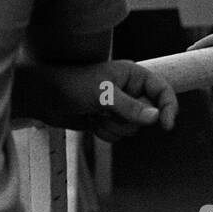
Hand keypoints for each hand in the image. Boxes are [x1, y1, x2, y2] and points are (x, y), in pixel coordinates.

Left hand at [33, 59, 177, 141]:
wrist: (44, 96)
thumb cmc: (72, 84)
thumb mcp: (103, 95)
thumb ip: (130, 107)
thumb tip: (155, 117)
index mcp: (133, 75)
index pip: (162, 90)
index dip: (169, 107)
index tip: (166, 126)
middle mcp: (129, 90)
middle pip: (148, 116)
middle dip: (128, 119)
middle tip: (107, 110)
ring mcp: (118, 107)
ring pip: (131, 129)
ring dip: (113, 127)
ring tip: (95, 113)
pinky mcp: (107, 120)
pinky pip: (117, 136)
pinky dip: (104, 133)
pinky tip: (90, 121)